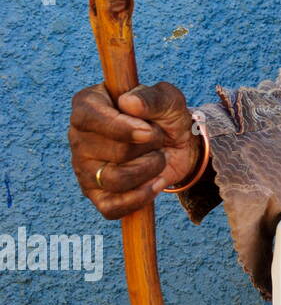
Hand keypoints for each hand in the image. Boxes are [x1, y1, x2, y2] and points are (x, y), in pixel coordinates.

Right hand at [68, 82, 198, 219]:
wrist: (177, 146)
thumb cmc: (165, 117)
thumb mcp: (168, 100)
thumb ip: (152, 97)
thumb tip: (129, 103)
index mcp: (89, 105)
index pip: (88, 117)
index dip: (121, 127)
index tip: (149, 131)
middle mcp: (79, 137)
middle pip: (115, 151)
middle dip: (150, 146)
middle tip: (157, 139)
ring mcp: (84, 168)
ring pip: (115, 179)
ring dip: (150, 169)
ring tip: (156, 158)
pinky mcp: (95, 194)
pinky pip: (112, 207)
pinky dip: (141, 197)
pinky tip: (155, 183)